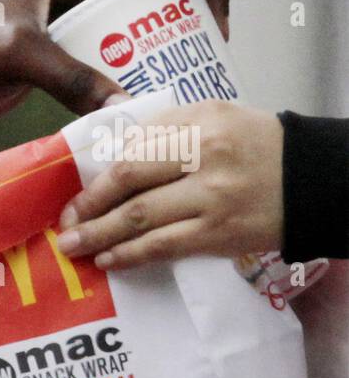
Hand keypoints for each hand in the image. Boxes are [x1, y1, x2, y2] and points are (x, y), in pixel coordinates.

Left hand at [0, 0, 231, 138]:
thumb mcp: (20, 57)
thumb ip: (73, 78)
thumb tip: (124, 109)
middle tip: (217, 25)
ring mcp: (61, 4)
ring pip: (128, 3)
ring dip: (164, 21)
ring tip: (199, 48)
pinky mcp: (56, 38)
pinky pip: (110, 36)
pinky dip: (136, 50)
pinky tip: (157, 75)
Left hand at [55, 101, 283, 267]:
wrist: (313, 179)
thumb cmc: (254, 146)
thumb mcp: (213, 118)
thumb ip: (164, 130)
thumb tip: (111, 154)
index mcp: (198, 122)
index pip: (133, 150)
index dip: (98, 177)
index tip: (74, 194)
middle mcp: (204, 156)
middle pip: (129, 182)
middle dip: (89, 207)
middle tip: (65, 225)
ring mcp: (211, 198)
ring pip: (140, 218)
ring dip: (98, 235)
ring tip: (72, 248)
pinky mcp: (219, 233)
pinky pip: (163, 246)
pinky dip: (129, 254)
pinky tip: (108, 259)